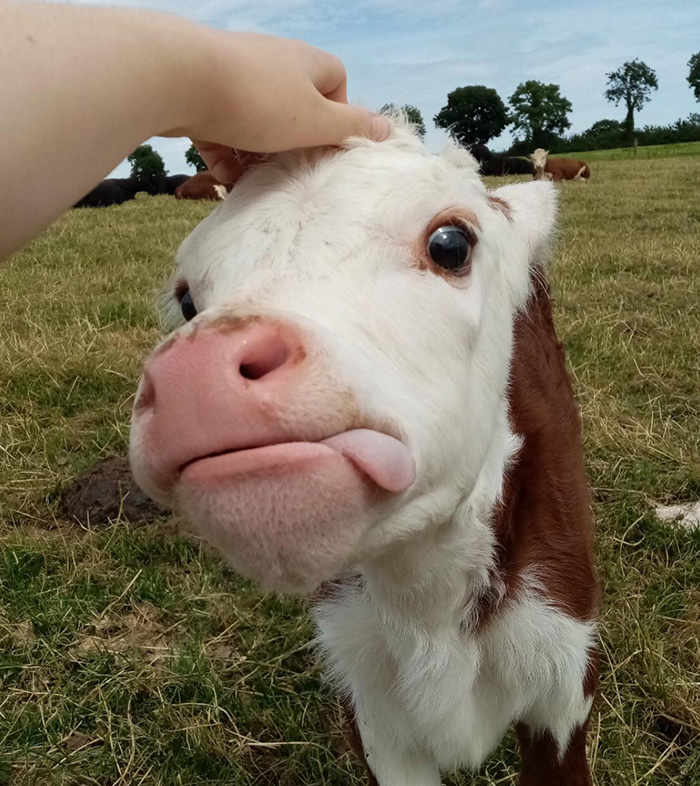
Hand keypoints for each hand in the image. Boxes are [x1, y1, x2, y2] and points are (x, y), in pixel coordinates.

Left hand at [164, 31, 390, 182]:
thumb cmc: (259, 101)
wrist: (180, 78)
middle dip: (290, 143)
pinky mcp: (204, 92)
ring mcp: (236, 75)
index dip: (335, 116)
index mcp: (307, 63)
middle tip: (288, 169)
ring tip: (252, 178)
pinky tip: (225, 176)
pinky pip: (223, 128)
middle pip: (293, 106)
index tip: (324, 144)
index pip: (336, 83)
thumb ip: (351, 127)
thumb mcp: (316, 121)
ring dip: (256, 153)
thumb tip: (388, 128)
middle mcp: (273, 62)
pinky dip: (226, 152)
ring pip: (256, 121)